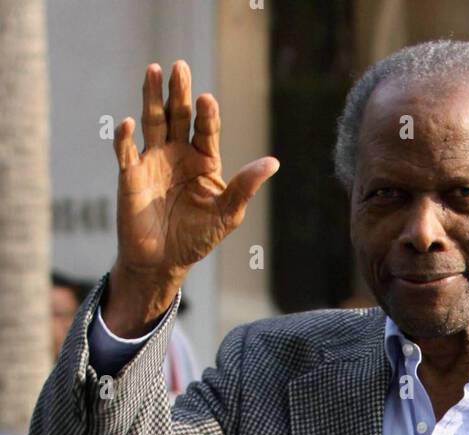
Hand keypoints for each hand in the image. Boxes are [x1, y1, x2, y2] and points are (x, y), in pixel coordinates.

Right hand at [106, 59, 278, 328]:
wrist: (163, 262)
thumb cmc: (197, 238)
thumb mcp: (227, 215)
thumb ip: (245, 187)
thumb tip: (273, 163)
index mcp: (203, 160)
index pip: (206, 129)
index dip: (206, 114)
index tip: (207, 100)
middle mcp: (178, 154)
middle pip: (178, 115)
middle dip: (179, 92)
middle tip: (180, 67)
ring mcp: (153, 161)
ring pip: (152, 122)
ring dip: (152, 97)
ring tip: (154, 70)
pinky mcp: (131, 175)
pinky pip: (126, 152)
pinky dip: (124, 138)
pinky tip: (128, 124)